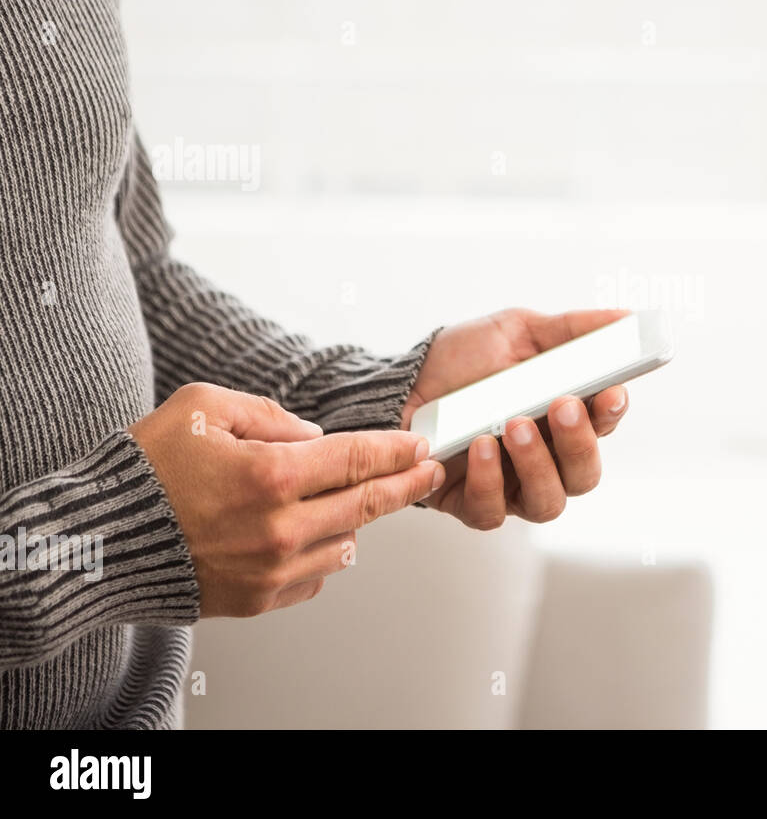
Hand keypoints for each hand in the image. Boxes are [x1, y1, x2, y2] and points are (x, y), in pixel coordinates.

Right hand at [130, 383, 442, 617]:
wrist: (97, 543)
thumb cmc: (144, 471)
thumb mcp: (202, 407)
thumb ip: (270, 413)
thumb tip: (315, 435)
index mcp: (271, 474)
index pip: (358, 459)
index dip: (397, 450)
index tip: (421, 445)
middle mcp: (279, 527)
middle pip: (368, 505)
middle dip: (405, 485)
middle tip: (428, 472)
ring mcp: (271, 570)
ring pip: (347, 544)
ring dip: (358, 521)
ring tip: (356, 500)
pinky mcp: (258, 599)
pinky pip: (316, 576)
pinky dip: (322, 553)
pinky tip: (311, 534)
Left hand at [401, 308, 630, 528]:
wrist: (403, 381)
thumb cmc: (466, 360)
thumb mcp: (518, 332)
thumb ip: (573, 330)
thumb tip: (625, 318)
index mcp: (564, 419)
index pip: (603, 426)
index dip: (611, 413)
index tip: (610, 392)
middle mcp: (545, 459)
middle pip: (584, 475)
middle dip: (578, 444)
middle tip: (562, 405)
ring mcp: (510, 486)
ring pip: (546, 502)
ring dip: (536, 465)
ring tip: (513, 426)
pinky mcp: (470, 502)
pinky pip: (491, 511)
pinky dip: (488, 482)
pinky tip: (479, 448)